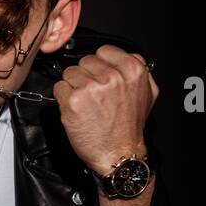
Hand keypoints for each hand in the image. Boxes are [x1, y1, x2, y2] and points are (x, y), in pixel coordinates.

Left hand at [53, 44, 158, 174]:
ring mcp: (91, 88)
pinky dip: (63, 98)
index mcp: (132, 70)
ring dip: (74, 87)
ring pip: (70, 73)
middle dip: (86, 76)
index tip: (101, 77)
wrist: (119, 155)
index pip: (104, 51)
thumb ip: (138, 70)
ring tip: (86, 104)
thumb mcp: (147, 94)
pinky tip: (77, 110)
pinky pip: (59, 88)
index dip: (100, 65)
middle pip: (85, 61)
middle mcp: (112, 77)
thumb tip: (127, 57)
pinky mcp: (73, 101)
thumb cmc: (128, 128)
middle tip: (95, 96)